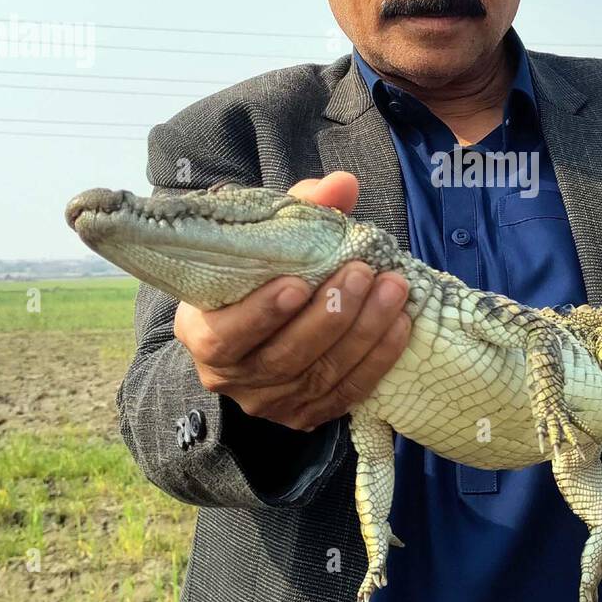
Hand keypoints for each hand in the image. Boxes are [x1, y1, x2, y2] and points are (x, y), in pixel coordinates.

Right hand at [173, 171, 410, 430]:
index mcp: (202, 332)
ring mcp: (269, 402)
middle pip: (283, 358)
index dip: (260, 315)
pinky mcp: (305, 415)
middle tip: (361, 274)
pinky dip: (377, 360)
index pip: (224, 337)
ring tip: (393, 291)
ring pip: (319, 377)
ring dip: (363, 333)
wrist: (261, 315)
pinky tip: (400, 325)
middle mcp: (230, 377)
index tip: (297, 284)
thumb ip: (301, 207)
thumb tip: (343, 185)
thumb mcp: (267, 234)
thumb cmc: (259, 269)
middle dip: (329, 316)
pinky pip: (346, 394)